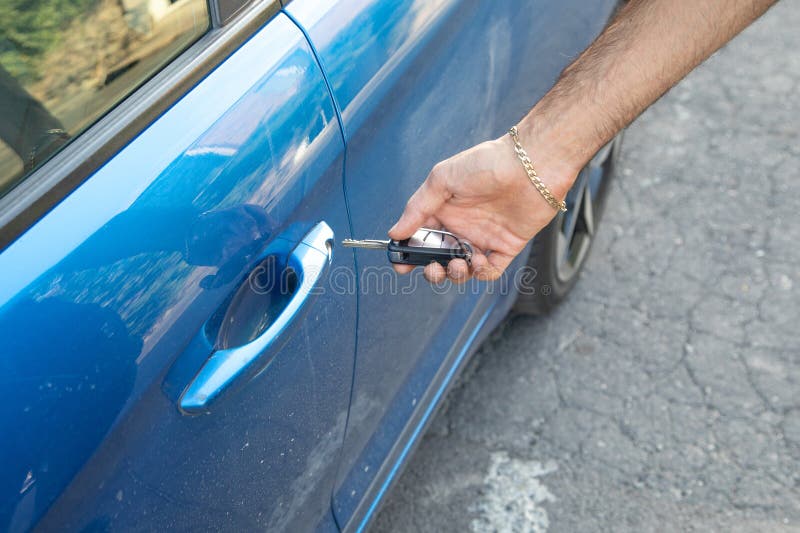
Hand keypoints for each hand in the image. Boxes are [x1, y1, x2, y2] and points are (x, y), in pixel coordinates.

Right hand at [389, 131, 576, 282]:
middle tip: (432, 268)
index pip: (421, 237)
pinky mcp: (506, 246)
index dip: (409, 253)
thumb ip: (417, 208)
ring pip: (462, 269)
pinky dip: (481, 273)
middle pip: (439, 258)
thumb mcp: (442, 179)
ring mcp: (483, 237)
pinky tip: (478, 261)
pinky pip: (490, 270)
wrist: (532, 164)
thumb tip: (395, 232)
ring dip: (456, 273)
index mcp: (443, 209)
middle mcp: (462, 225)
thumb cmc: (486, 163)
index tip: (401, 264)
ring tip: (459, 263)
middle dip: (432, 270)